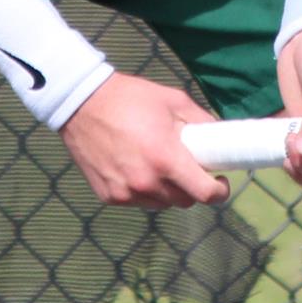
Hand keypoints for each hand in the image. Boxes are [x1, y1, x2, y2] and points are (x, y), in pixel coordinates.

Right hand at [58, 71, 228, 207]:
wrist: (81, 103)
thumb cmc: (130, 98)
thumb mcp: (173, 100)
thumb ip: (201, 121)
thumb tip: (221, 136)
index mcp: (165, 159)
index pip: (205, 194)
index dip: (219, 191)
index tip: (219, 180)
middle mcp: (146, 182)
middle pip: (184, 201)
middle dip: (192, 187)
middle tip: (188, 167)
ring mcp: (126, 193)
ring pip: (162, 204)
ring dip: (167, 191)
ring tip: (158, 165)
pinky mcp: (109, 197)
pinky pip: (138, 201)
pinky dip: (144, 191)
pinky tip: (136, 167)